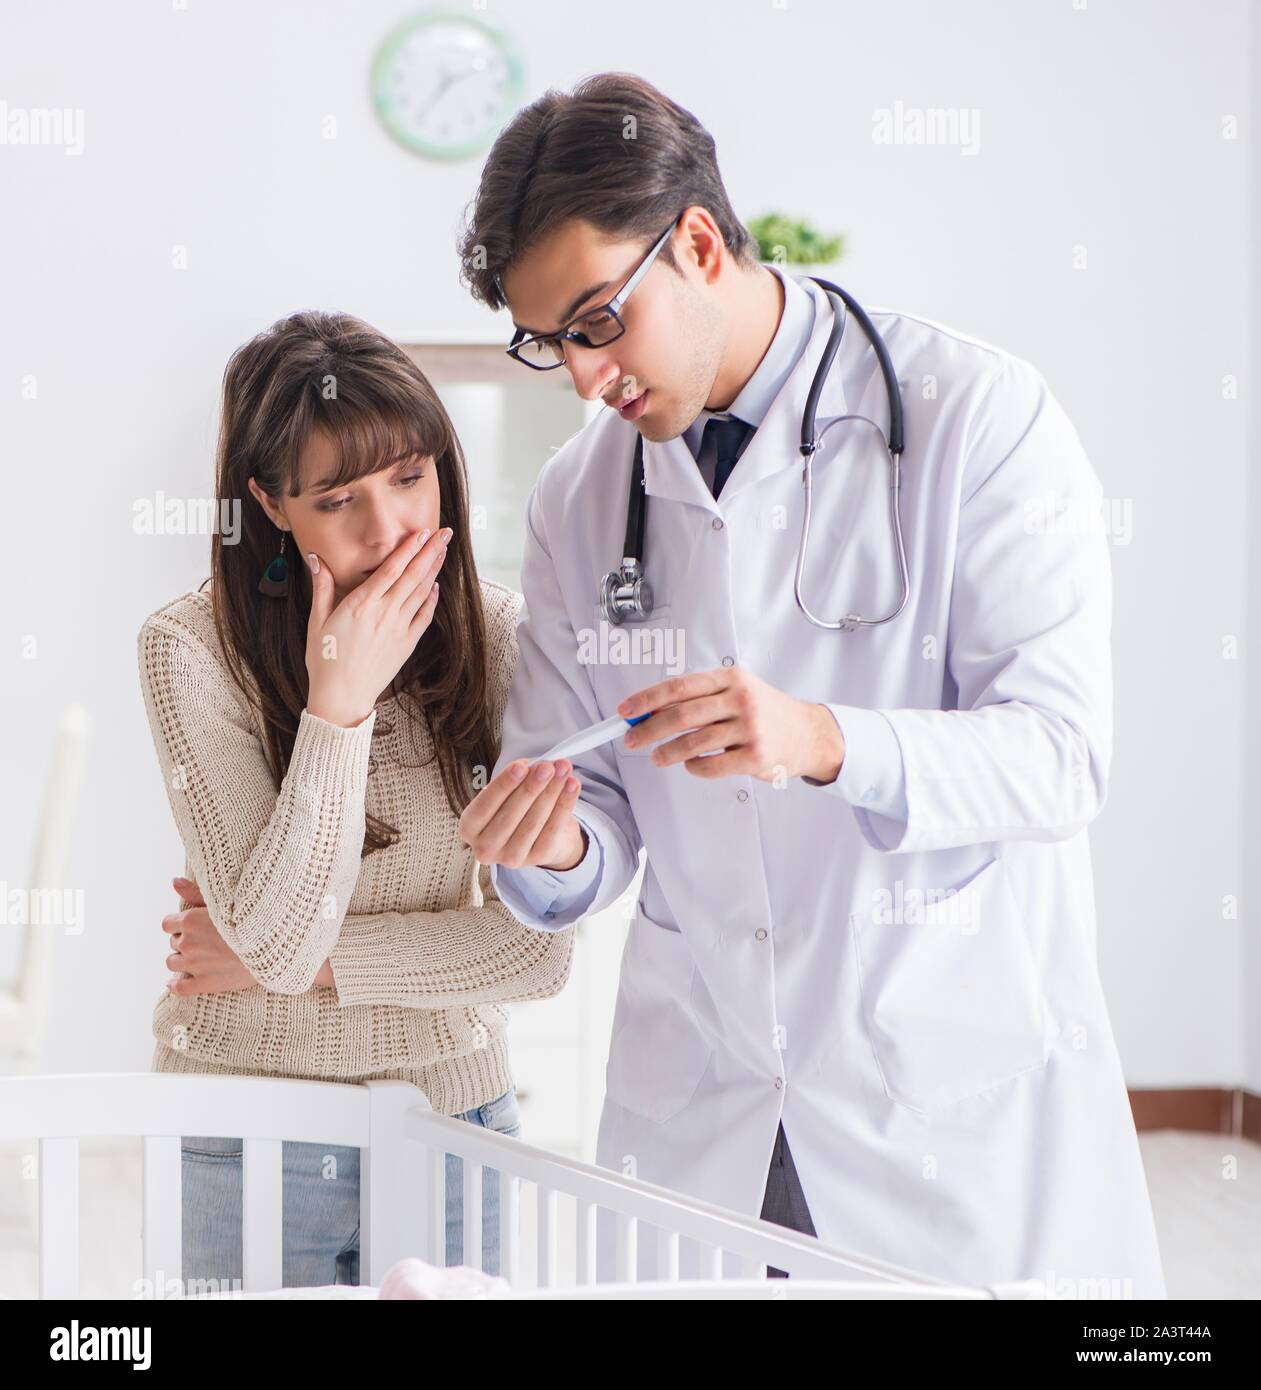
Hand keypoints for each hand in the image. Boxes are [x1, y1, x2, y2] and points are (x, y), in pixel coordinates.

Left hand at [164, 876, 260, 996]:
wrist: (273, 945)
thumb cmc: (251, 917)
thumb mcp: (223, 899)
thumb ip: (195, 892)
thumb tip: (173, 881)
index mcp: (190, 920)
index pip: (167, 924)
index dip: (179, 924)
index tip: (192, 926)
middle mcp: (188, 943)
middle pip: (173, 943)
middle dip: (186, 941)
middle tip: (205, 940)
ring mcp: (194, 965)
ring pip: (172, 963)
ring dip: (181, 960)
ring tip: (197, 958)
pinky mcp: (204, 983)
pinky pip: (179, 988)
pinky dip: (175, 985)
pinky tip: (177, 982)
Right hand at [305, 527, 449, 727]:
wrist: (342, 696)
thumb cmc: (325, 660)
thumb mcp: (317, 621)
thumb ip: (322, 588)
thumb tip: (316, 559)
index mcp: (362, 604)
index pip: (391, 568)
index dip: (409, 548)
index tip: (422, 532)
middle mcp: (385, 613)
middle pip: (413, 575)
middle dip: (430, 551)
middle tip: (445, 533)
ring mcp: (399, 628)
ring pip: (421, 592)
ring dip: (434, 570)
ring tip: (444, 551)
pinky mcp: (407, 644)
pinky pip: (424, 616)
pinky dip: (432, 599)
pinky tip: (436, 586)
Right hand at [458, 759, 586, 869]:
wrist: (538, 833)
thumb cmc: (514, 807)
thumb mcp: (506, 793)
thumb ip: (515, 780)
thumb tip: (536, 766)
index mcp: (470, 828)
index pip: (484, 806)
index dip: (503, 785)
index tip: (521, 766)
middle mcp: (485, 848)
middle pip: (510, 815)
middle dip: (531, 787)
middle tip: (547, 767)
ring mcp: (510, 857)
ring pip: (533, 822)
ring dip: (551, 792)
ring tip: (563, 771)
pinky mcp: (536, 858)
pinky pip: (553, 829)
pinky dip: (565, 804)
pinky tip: (572, 786)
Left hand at [617, 667, 844, 782]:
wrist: (809, 734)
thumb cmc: (767, 712)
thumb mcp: (738, 691)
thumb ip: (700, 697)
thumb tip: (651, 710)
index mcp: (731, 678)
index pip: (679, 686)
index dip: (647, 699)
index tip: (626, 711)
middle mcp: (741, 700)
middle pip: (681, 715)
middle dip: (649, 729)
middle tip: (632, 740)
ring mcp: (749, 729)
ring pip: (693, 743)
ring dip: (667, 752)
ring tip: (657, 757)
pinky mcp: (755, 756)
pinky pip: (711, 766)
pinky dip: (694, 767)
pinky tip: (690, 765)